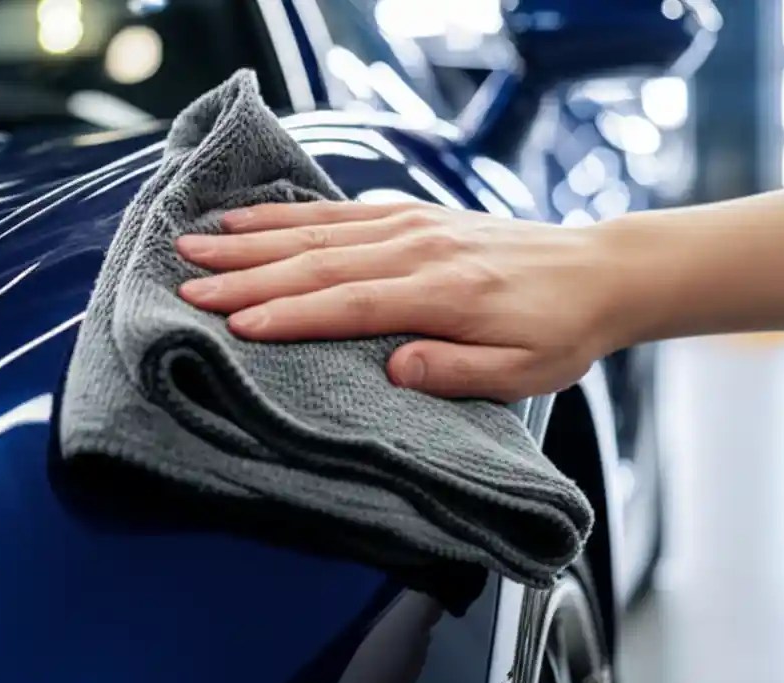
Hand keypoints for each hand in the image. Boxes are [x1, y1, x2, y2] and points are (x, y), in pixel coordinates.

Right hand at [175, 201, 634, 401]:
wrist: (597, 270)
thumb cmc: (560, 331)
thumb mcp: (524, 371)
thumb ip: (457, 370)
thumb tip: (394, 371)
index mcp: (445, 292)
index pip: (351, 304)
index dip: (290, 314)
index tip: (234, 324)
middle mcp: (420, 249)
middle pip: (319, 261)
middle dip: (247, 275)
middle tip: (186, 285)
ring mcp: (412, 224)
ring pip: (318, 230)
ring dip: (254, 240)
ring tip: (197, 244)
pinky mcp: (411, 214)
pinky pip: (338, 211)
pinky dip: (288, 215)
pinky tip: (250, 219)